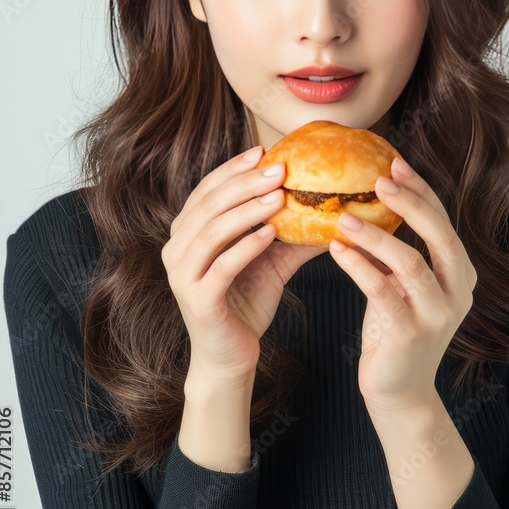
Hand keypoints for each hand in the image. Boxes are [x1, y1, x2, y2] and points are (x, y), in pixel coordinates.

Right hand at [161, 147, 326, 389]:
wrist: (229, 358)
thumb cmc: (246, 305)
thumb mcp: (271, 263)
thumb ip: (291, 236)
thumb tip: (331, 209)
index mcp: (188, 233)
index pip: (207, 190)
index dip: (234, 168)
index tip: (264, 151)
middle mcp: (177, 249)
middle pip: (209, 204)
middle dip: (245, 182)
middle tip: (279, 169)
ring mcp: (183, 274)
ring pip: (212, 230)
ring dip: (247, 209)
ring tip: (279, 196)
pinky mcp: (197, 299)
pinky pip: (222, 265)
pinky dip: (246, 246)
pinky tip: (271, 233)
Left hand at [329, 155, 476, 415]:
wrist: (399, 391)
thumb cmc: (395, 329)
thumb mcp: (403, 285)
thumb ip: (397, 249)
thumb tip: (367, 200)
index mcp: (460, 273)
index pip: (443, 221)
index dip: (420, 191)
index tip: (394, 163)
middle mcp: (457, 291)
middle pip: (440, 236)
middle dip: (410, 203)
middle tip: (378, 180)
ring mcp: (437, 314)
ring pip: (410, 263)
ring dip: (375, 236)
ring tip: (343, 216)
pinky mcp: (410, 335)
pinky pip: (382, 292)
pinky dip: (359, 267)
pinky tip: (335, 249)